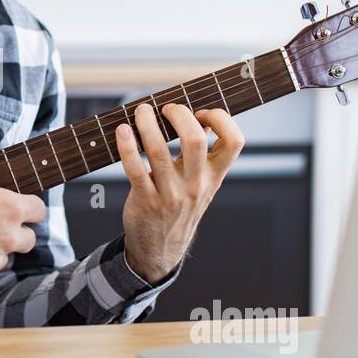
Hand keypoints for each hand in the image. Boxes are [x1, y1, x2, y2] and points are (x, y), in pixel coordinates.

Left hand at [114, 103, 244, 282]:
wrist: (161, 248)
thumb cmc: (181, 207)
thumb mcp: (201, 185)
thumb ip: (204, 155)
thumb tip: (203, 119)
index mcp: (214, 176)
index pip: (235, 142)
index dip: (222, 119)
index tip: (203, 112)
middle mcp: (195, 184)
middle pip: (195, 139)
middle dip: (179, 114)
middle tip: (167, 109)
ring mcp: (170, 193)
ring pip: (158, 149)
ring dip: (147, 123)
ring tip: (141, 111)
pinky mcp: (145, 199)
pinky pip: (134, 168)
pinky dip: (126, 146)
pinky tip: (122, 132)